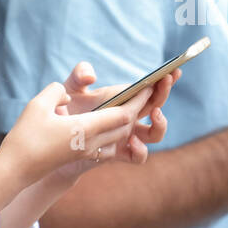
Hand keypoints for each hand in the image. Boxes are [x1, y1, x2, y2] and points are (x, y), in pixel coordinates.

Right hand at [0, 78, 155, 206]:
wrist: (16, 171)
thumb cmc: (25, 137)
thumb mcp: (38, 105)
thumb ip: (57, 91)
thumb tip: (66, 93)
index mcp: (86, 129)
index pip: (123, 114)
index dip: (139, 99)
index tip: (150, 85)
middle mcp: (93, 142)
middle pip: (126, 125)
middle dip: (141, 108)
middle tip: (152, 89)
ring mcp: (89, 152)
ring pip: (120, 137)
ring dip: (130, 122)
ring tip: (139, 108)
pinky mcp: (83, 158)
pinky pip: (109, 147)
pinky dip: (117, 137)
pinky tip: (115, 129)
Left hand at [42, 61, 178, 187]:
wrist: (54, 143)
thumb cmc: (65, 112)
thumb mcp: (69, 90)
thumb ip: (78, 76)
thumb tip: (91, 76)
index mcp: (124, 99)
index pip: (150, 88)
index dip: (164, 80)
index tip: (172, 70)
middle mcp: (130, 117)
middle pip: (156, 105)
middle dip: (164, 92)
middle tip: (164, 81)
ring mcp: (126, 136)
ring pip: (155, 134)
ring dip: (160, 124)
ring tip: (154, 113)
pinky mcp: (118, 154)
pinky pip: (138, 157)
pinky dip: (140, 150)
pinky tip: (132, 141)